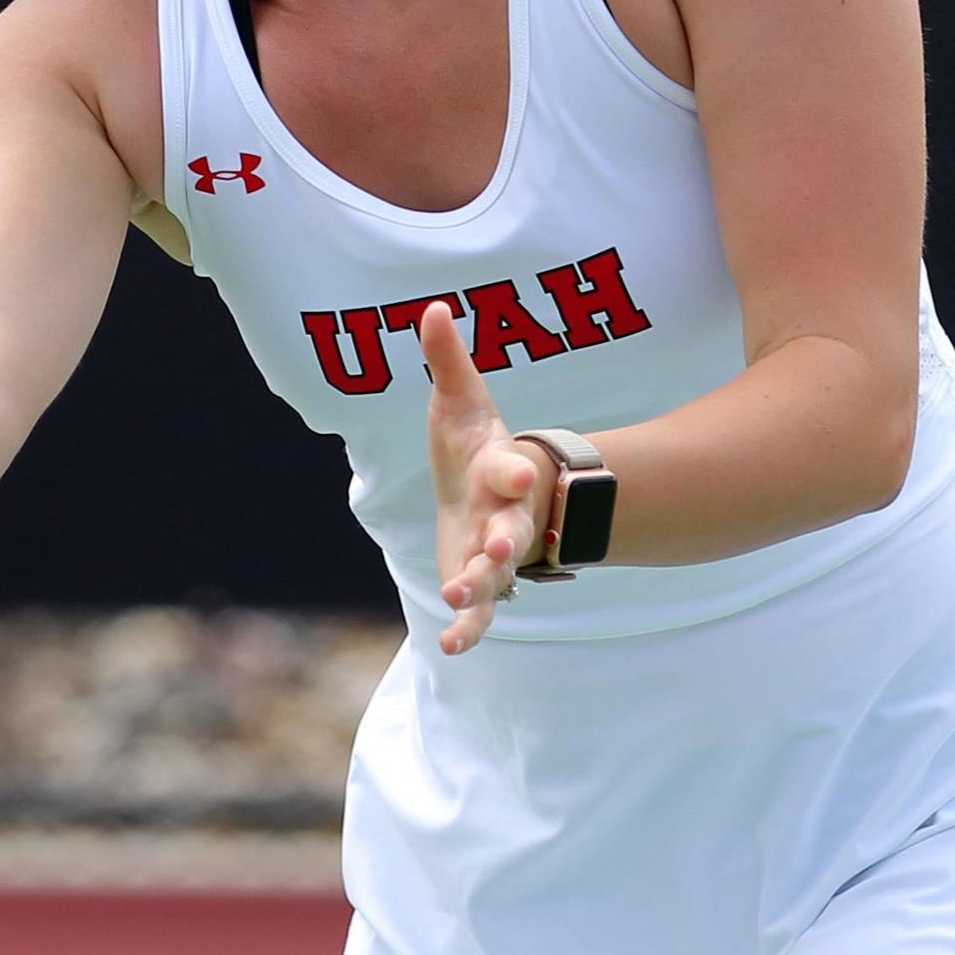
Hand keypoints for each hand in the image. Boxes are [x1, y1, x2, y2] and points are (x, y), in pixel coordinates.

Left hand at [422, 302, 553, 655]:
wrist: (492, 491)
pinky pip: (478, 612)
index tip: (522, 469)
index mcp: (503, 470)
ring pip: (496, 578)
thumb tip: (432, 307)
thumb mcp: (460, 401)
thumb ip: (449, 360)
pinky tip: (449, 646)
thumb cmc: (475, 444)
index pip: (515, 468)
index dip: (519, 469)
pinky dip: (467, 629)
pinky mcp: (479, 581)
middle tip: (497, 550)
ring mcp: (495, 554)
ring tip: (460, 601)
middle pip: (512, 532)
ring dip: (481, 590)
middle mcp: (505, 516)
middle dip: (505, 542)